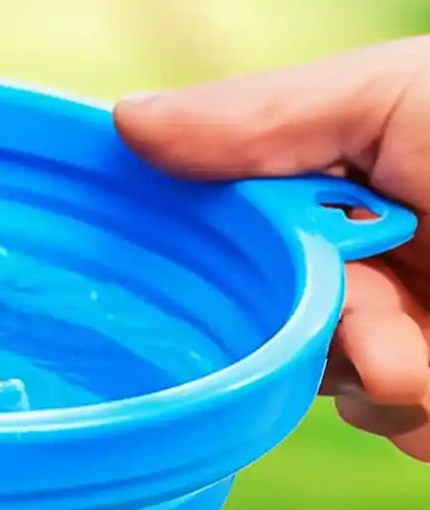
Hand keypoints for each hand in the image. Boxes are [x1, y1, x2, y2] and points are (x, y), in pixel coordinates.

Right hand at [113, 36, 429, 460]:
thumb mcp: (398, 96)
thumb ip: (262, 115)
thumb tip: (124, 122)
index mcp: (342, 183)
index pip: (228, 218)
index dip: (221, 246)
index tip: (244, 265)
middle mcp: (368, 257)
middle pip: (275, 310)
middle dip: (333, 326)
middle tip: (397, 329)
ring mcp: (411, 332)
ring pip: (332, 382)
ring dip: (389, 378)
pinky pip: (393, 428)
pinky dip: (423, 418)